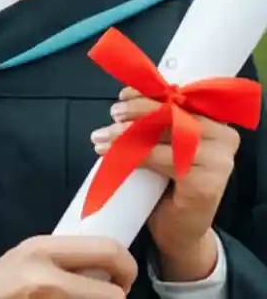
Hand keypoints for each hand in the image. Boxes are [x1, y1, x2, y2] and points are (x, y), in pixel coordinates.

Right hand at [0, 235, 135, 298]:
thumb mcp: (24, 261)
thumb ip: (60, 260)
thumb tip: (104, 268)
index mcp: (41, 248)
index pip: (108, 250)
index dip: (127, 267)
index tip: (121, 280)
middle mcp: (47, 276)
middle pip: (115, 294)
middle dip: (119, 296)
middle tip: (111, 296)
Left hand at [91, 86, 235, 279]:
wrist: (179, 231)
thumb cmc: (169, 184)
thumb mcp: (165, 147)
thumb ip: (158, 123)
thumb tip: (127, 97)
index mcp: (217, 125)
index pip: (182, 100)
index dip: (150, 94)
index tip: (123, 95)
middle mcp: (224, 139)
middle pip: (174, 113)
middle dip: (137, 110)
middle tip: (112, 114)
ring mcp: (218, 162)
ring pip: (164, 135)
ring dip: (127, 133)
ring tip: (101, 137)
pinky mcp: (204, 183)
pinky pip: (160, 159)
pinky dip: (131, 154)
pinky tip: (109, 154)